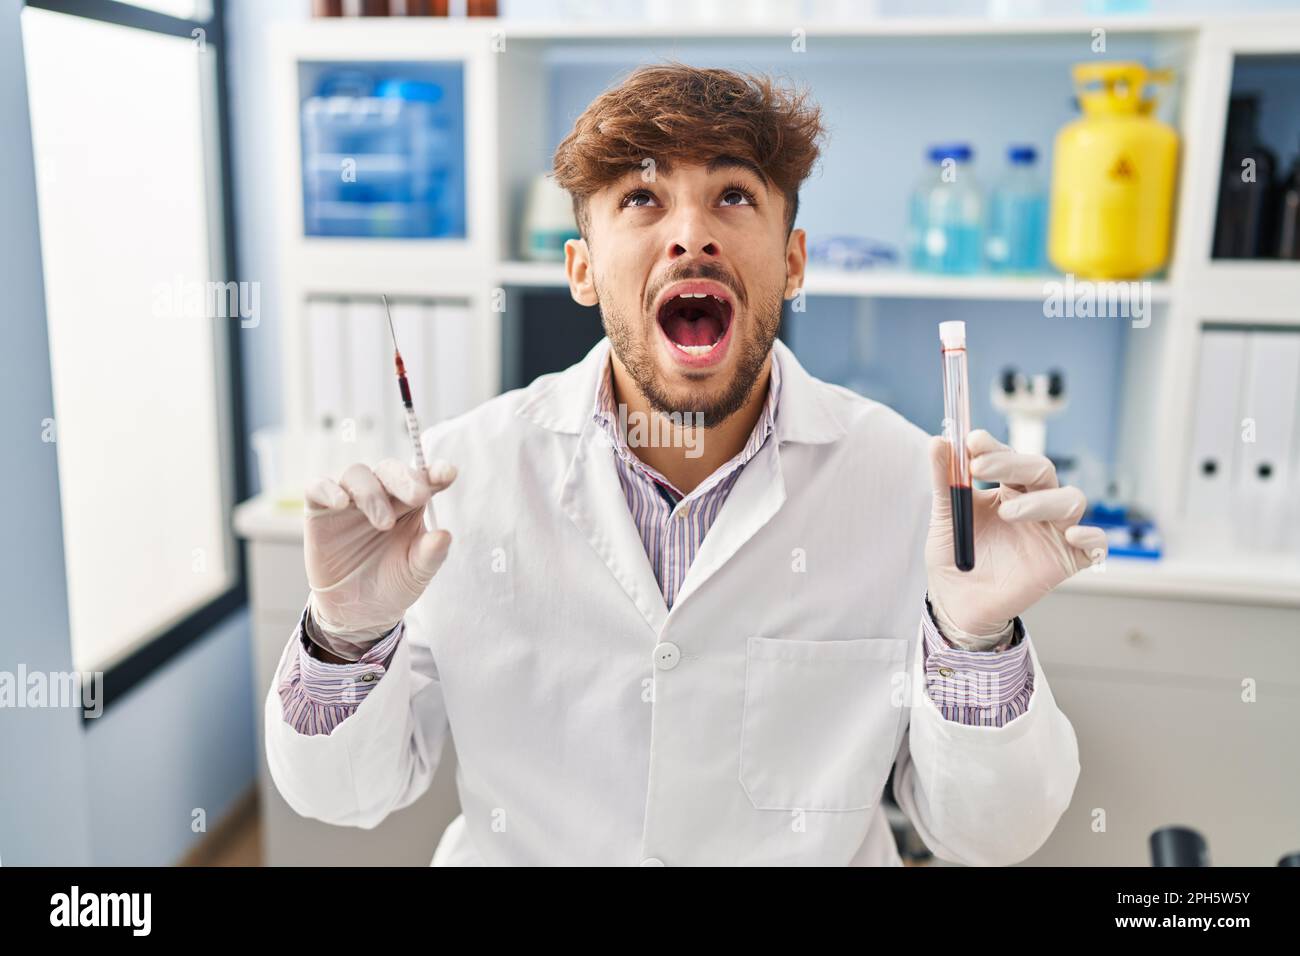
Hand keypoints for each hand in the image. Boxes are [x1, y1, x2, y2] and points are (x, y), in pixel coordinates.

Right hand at [303, 458, 456, 653]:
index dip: (436, 472)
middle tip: (419, 497)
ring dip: (372, 493)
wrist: (357, 611)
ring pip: (357, 473)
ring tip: (384, 523)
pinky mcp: (319, 509)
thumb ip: (430, 554)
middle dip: (406, 479)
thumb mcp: (416, 573)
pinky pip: (318, 487)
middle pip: (390, 470)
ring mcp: (350, 499)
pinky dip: (328, 489)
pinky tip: (340, 503)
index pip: (425, 478)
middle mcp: (382, 494)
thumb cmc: (393, 583)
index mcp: (411, 503)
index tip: (448, 474)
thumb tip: (445, 534)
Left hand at [925, 429, 1107, 637]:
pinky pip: (1095, 545)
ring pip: (1071, 500)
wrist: (958, 602)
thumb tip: (938, 442)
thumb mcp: (945, 517)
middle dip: (1012, 464)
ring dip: (1041, 500)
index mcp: (1008, 489)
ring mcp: (1054, 531)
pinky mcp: (1067, 560)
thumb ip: (944, 480)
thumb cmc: (955, 557)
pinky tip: (1071, 535)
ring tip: (1007, 513)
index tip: (973, 441)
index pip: (1009, 458)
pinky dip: (1091, 537)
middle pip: (1041, 471)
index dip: (995, 447)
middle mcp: (1036, 504)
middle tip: (980, 469)